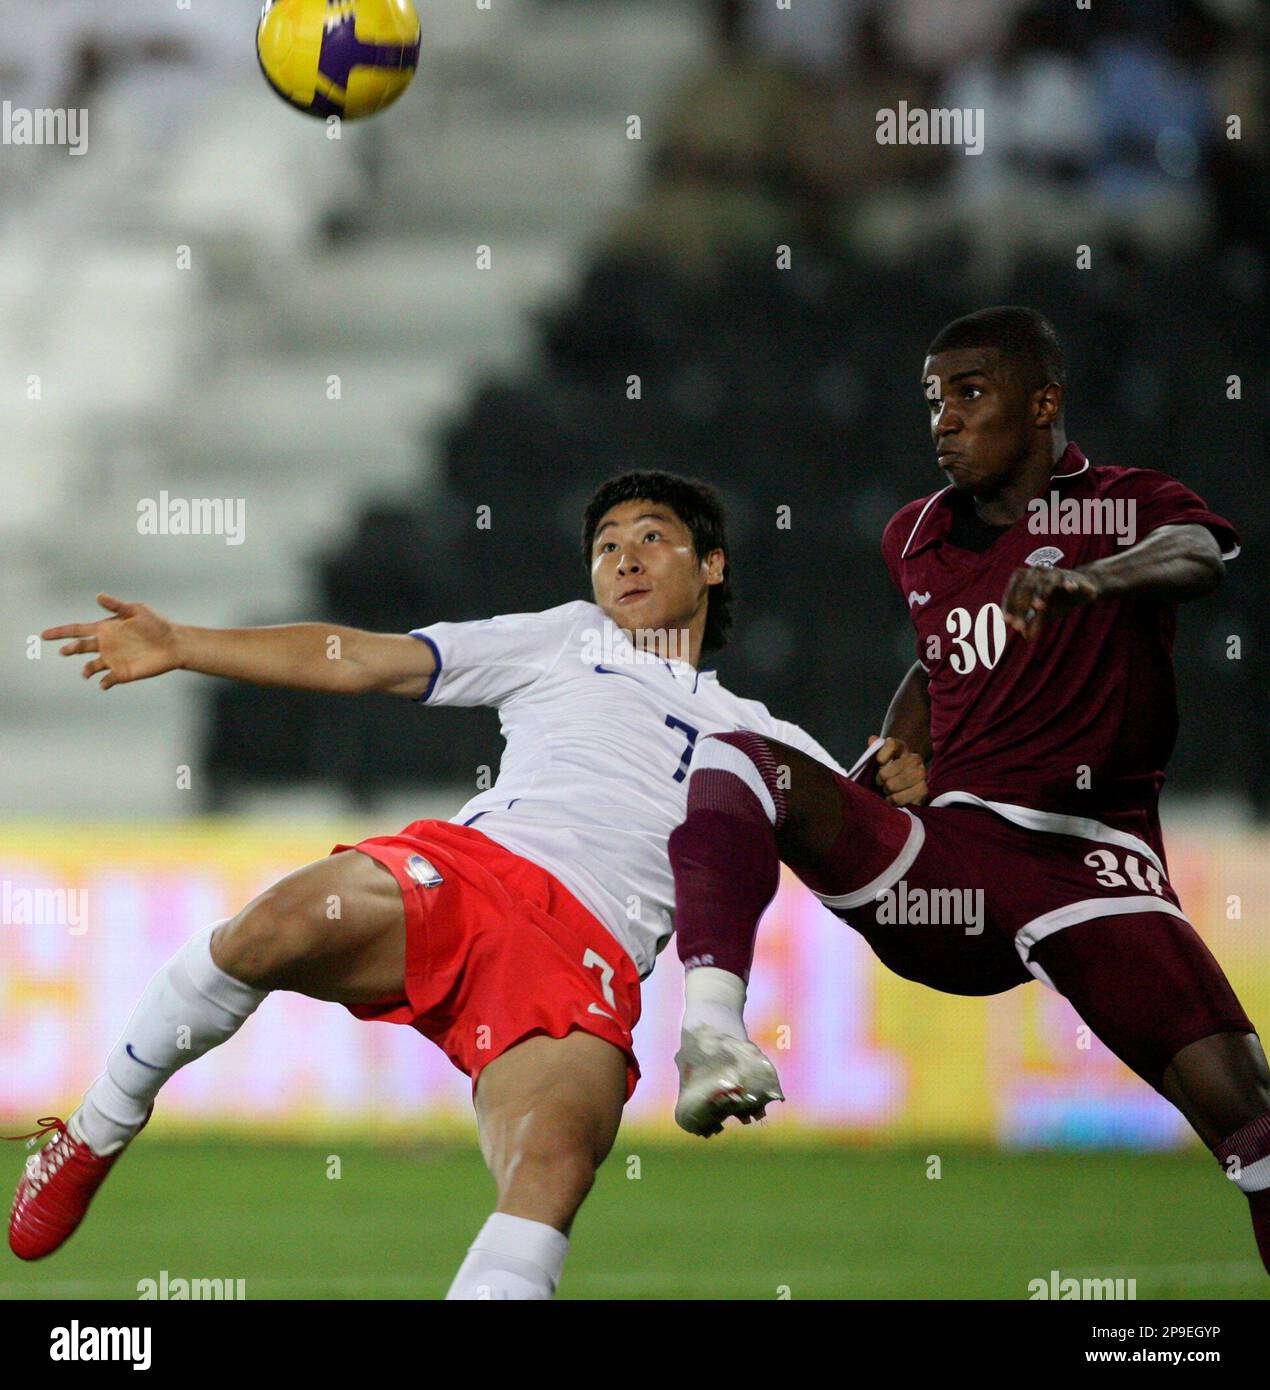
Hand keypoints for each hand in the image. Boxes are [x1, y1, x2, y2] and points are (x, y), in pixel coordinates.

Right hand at [42, 593, 181, 689]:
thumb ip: (116, 606)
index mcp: (105, 629)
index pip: (77, 630)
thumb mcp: (137, 610)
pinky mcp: (123, 673)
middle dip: (71, 649)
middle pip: (80, 648)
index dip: (60, 632)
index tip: (43, 635)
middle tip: (66, 651)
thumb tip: (98, 596)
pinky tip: (104, 683)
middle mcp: (106, 645)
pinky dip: (103, 683)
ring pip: (91, 667)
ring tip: (87, 671)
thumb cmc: (157, 624)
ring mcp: (113, 659)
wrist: (174, 643)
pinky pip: (108, 680)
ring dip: (86, 670)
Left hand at [868, 734, 927, 805]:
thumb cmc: (889, 770)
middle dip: (880, 781)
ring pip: (892, 785)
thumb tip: (872, 740)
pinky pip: (900, 798)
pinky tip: (894, 798)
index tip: (879, 763)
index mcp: (902, 747)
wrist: (907, 784)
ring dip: (887, 791)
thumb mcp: (880, 757)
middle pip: (885, 773)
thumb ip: (875, 748)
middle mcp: (915, 758)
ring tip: (889, 790)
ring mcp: (921, 774)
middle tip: (882, 783)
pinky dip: (894, 800)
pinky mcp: (924, 790)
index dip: (880, 757)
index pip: (890, 745)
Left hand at [1002, 565, 1099, 640]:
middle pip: (1027, 589)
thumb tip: (1025, 636)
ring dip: (1042, 595)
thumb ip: (1032, 621)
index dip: (1009, 607)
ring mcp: (1053, 573)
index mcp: (1023, 579)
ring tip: (1039, 607)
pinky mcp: (1070, 576)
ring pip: (1045, 584)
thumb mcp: (1042, 613)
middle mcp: (1035, 573)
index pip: (1013, 592)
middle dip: (1022, 608)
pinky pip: (1068, 579)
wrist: (1080, 589)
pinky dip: (1068, 583)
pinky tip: (1071, 588)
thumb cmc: (1055, 601)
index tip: (1006, 621)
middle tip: (1019, 625)